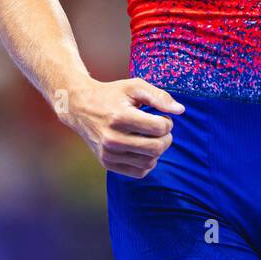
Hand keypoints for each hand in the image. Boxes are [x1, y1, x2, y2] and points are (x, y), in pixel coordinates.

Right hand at [58, 78, 183, 177]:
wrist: (80, 106)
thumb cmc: (111, 94)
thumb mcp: (134, 87)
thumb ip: (159, 96)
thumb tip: (180, 110)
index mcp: (119, 117)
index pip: (159, 128)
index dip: (167, 122)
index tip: (162, 117)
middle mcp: (112, 138)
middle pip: (156, 148)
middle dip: (167, 138)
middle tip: (161, 129)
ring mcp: (108, 153)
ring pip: (149, 162)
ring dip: (157, 150)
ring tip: (150, 137)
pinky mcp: (107, 163)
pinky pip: (139, 172)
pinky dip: (147, 162)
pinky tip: (142, 148)